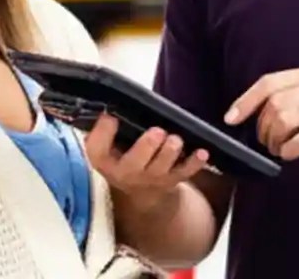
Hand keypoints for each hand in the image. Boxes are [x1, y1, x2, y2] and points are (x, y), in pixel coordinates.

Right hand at [83, 113, 209, 214]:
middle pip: (134, 164)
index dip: (102, 134)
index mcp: (106, 162)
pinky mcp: (172, 180)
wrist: (142, 193)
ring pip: (161, 168)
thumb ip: (105, 130)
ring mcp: (151, 179)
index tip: (110, 117)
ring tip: (175, 139)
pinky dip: (195, 163)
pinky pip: (185, 173)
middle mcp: (127, 173)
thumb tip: (107, 106)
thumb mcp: (108, 147)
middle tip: (156, 132)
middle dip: (146, 147)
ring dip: (170, 152)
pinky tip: (202, 152)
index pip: (96, 151)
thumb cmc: (124, 158)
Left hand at [224, 65, 298, 163]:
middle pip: (274, 103)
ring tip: (277, 148)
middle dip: (261, 126)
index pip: (270, 82)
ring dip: (273, 139)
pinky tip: (290, 155)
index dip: (246, 100)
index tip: (232, 117)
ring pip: (284, 120)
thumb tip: (265, 109)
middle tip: (264, 140)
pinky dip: (289, 150)